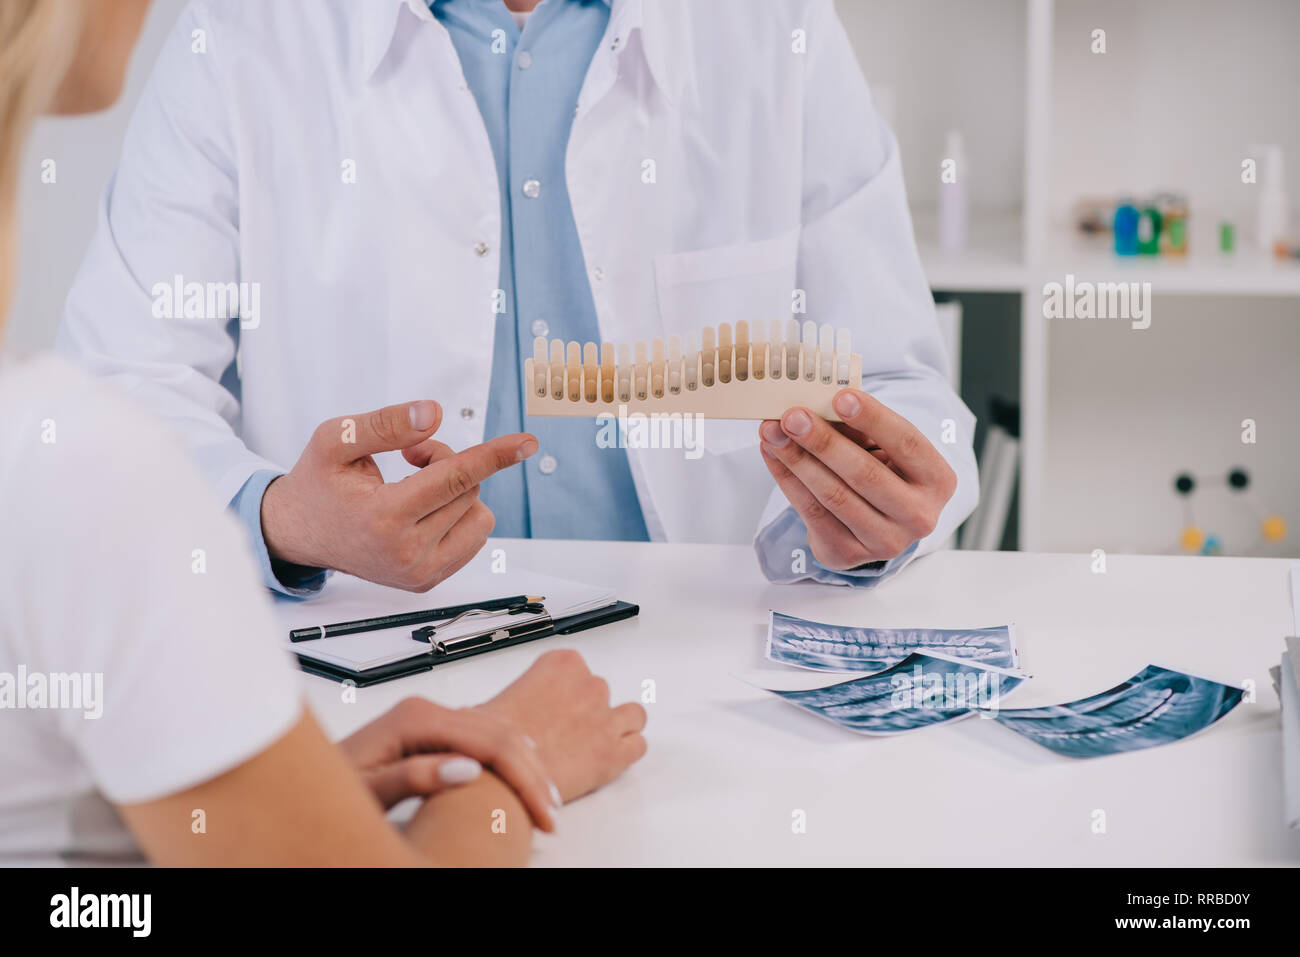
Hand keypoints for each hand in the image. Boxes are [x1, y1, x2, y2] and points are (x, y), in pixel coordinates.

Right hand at [261, 400, 536, 590]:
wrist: (300, 533)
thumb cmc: (319, 482)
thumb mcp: (336, 440)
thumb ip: (385, 424)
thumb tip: (434, 414)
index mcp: (383, 517)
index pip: (453, 478)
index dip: (493, 455)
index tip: (528, 442)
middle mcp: (406, 552)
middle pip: (468, 489)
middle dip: (449, 461)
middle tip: (410, 456)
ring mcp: (419, 573)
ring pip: (479, 515)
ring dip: (458, 491)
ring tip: (415, 486)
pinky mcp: (428, 581)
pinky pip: (473, 537)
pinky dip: (458, 514)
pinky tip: (422, 511)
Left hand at [338, 696, 558, 830]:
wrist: (300, 782)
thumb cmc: (328, 790)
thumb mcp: (366, 792)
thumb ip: (414, 777)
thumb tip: (466, 768)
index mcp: (416, 718)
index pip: (490, 742)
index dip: (523, 779)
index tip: (542, 812)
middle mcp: (426, 709)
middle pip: (502, 733)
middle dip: (533, 774)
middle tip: (551, 814)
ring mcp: (430, 715)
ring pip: (498, 730)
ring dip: (527, 765)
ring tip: (545, 800)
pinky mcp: (431, 727)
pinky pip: (483, 735)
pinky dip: (511, 757)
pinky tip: (522, 778)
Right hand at [477, 650, 646, 802]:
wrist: (499, 777)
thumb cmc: (493, 743)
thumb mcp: (498, 702)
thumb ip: (519, 698)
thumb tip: (512, 713)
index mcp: (562, 664)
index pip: (576, 667)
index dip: (565, 690)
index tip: (553, 706)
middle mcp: (589, 685)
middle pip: (599, 691)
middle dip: (586, 710)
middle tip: (564, 732)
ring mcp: (606, 718)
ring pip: (632, 714)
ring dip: (617, 725)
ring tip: (596, 742)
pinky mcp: (615, 752)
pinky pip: (638, 745)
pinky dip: (626, 751)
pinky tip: (608, 758)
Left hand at [758, 388, 957, 570]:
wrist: (874, 524)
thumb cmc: (880, 472)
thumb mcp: (882, 448)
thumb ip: (857, 429)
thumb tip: (814, 406)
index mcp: (937, 480)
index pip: (907, 443)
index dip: (874, 418)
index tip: (840, 397)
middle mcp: (919, 516)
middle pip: (866, 473)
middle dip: (823, 441)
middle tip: (791, 416)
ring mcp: (885, 541)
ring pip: (834, 495)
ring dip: (797, 460)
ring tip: (772, 432)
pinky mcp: (849, 554)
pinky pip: (811, 513)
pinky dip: (787, 479)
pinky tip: (771, 454)